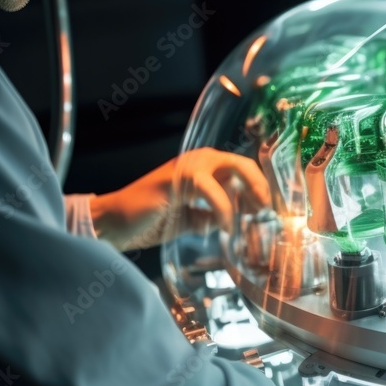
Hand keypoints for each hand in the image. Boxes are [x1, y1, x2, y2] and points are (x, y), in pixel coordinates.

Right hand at [89, 148, 269, 251]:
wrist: (115, 222)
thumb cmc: (152, 220)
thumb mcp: (193, 220)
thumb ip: (215, 217)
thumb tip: (241, 223)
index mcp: (204, 167)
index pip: (242, 169)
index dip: (260, 188)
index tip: (270, 211)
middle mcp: (199, 159)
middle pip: (244, 164)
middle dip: (262, 187)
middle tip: (268, 212)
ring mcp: (188, 165)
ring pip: (233, 170)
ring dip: (248, 197)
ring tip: (253, 220)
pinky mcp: (177, 178)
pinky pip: (211, 190)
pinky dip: (224, 209)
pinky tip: (225, 226)